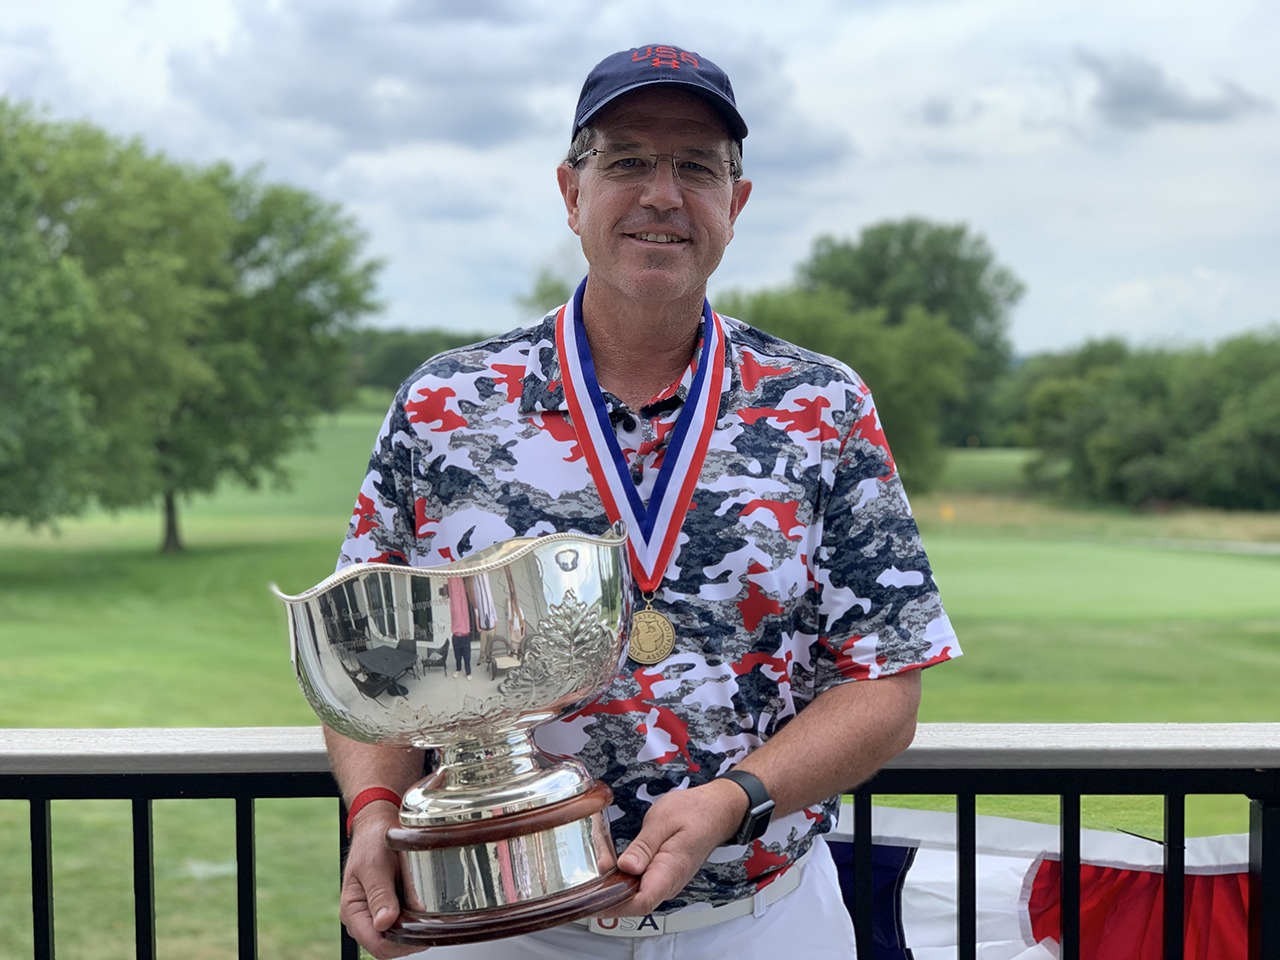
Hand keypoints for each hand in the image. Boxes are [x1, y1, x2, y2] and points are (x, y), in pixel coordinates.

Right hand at [340, 805, 423, 958]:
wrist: (379, 826)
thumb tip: (384, 923)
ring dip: (414, 930)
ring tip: (430, 915)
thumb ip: (379, 894)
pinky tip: (425, 909)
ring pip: (398, 937)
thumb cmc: (372, 842)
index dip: (401, 945)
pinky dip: (415, 920)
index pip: (377, 945)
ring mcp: (376, 914)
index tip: (422, 933)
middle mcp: (363, 917)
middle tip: (432, 924)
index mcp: (352, 910)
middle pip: (388, 946)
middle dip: (410, 939)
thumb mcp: (374, 865)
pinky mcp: (389, 908)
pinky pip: (403, 923)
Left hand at [596, 778, 746, 916]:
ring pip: (635, 895)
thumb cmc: (694, 812)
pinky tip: (609, 866)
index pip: (641, 902)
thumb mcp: (663, 821)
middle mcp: (669, 883)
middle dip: (607, 895)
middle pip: (633, 903)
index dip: (614, 904)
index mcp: (670, 871)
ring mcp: (665, 881)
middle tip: (585, 880)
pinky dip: (622, 878)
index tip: (592, 897)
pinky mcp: (662, 875)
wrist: (716, 810)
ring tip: (594, 868)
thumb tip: (626, 867)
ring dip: (613, 886)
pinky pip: (639, 884)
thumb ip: (644, 846)